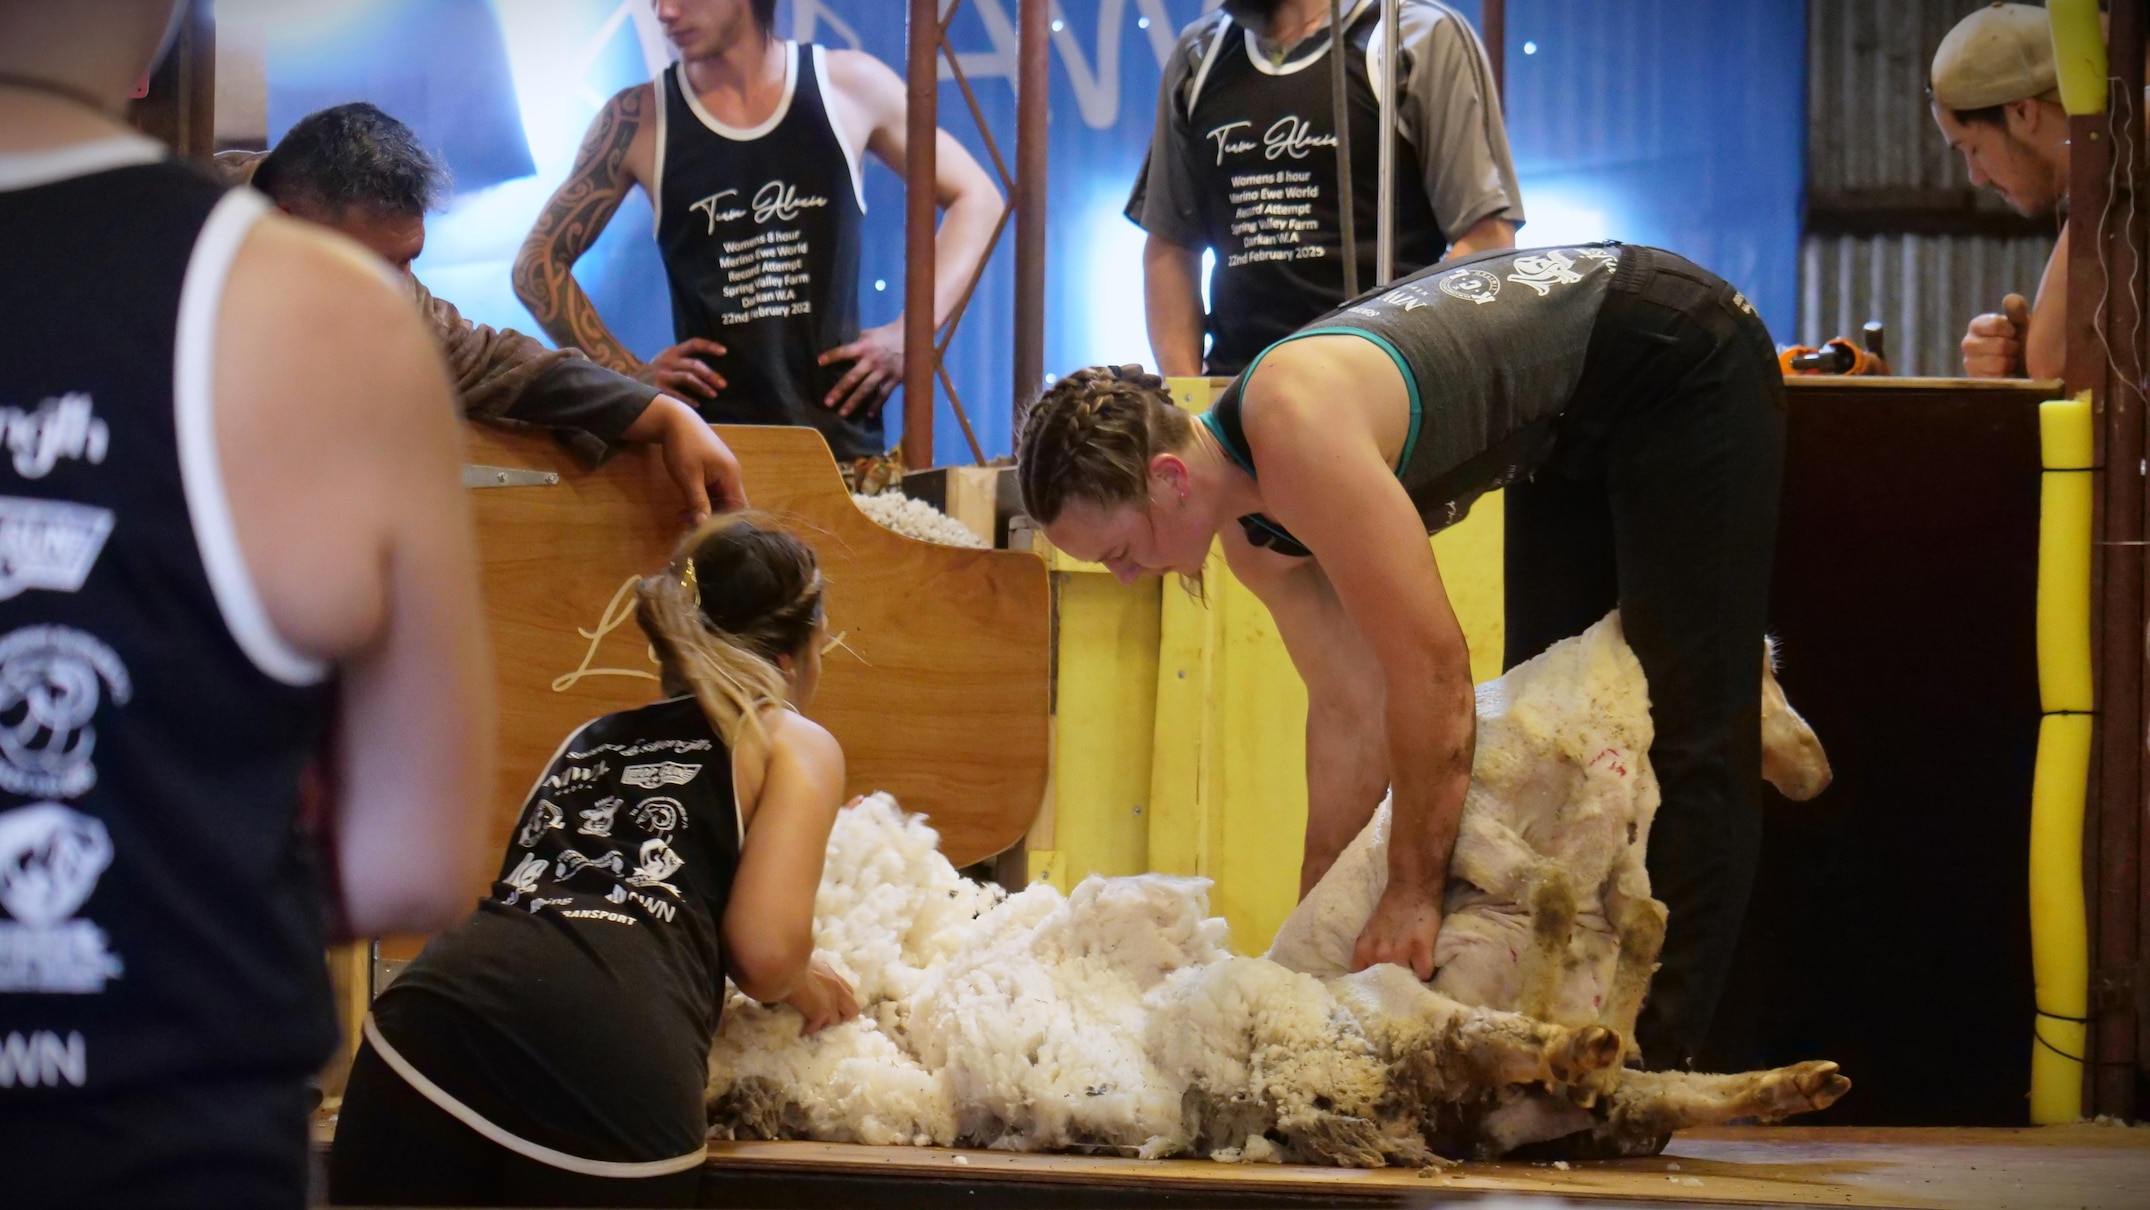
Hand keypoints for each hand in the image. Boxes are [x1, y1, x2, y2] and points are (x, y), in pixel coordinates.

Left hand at [624, 396, 746, 522]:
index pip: (739, 508)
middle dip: (711, 518)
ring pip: (719, 499)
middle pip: (729, 505)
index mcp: (731, 476)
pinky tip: (686, 505)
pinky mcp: (714, 470)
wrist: (675, 420)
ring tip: (682, 516)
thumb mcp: (688, 478)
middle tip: (687, 524)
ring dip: (703, 509)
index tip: (706, 532)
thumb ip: (698, 502)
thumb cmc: (683, 447)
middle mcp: (732, 475)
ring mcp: (724, 472)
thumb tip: (704, 526)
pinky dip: (701, 500)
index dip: (726, 523)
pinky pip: (712, 491)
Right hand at [634, 338, 727, 400]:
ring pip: (688, 378)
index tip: (724, 351)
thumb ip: (683, 361)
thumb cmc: (654, 374)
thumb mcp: (666, 361)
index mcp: (672, 352)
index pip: (693, 344)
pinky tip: (697, 405)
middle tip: (723, 384)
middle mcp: (667, 361)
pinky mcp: (657, 388)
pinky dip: (688, 400)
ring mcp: (662, 374)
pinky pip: (677, 394)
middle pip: (694, 364)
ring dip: (703, 387)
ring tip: (714, 394)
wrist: (628, 385)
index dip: (709, 346)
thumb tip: (709, 371)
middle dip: (710, 374)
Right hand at [783, 959, 859, 1036]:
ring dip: (824, 1025)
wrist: (785, 967)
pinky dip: (808, 1030)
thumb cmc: (787, 962)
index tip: (831, 1006)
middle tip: (827, 1021)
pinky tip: (800, 1032)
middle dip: (842, 1017)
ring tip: (813, 1027)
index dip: (841, 1001)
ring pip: (836, 1022)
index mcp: (830, 974)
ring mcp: (831, 1001)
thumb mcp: (803, 963)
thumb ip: (809, 974)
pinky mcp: (822, 1012)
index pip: (847, 991)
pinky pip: (817, 1028)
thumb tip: (800, 980)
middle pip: (852, 1009)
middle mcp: (836, 987)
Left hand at [818, 322, 901, 417]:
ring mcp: (883, 371)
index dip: (832, 356)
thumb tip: (841, 346)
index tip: (819, 362)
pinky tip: (868, 414)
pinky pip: (883, 394)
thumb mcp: (871, 334)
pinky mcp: (895, 378)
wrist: (913, 336)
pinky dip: (876, 404)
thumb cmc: (887, 334)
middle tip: (827, 402)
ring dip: (854, 401)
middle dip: (840, 390)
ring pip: (866, 389)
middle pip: (853, 377)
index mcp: (864, 346)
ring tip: (842, 413)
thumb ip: (857, 342)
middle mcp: (872, 360)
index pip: (845, 351)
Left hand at [1351, 881, 1443, 979]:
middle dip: (1392, 987)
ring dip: (1412, 981)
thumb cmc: (1391, 909)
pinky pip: (1424, 974)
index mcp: (1363, 950)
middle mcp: (1379, 954)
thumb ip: (1369, 954)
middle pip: (1385, 986)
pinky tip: (1426, 965)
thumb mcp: (1370, 933)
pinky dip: (1427, 973)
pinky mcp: (1421, 950)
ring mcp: (1400, 952)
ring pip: (1405, 982)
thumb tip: (1371, 979)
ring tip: (1415, 974)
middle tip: (1400, 985)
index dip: (1370, 987)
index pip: (1360, 981)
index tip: (1378, 990)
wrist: (1412, 887)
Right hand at [1962, 294, 2029, 377]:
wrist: (2020, 365)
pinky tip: (2005, 373)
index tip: (2014, 333)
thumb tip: (2010, 298)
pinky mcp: (1974, 380)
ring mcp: (1969, 363)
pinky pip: (1996, 378)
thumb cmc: (2020, 340)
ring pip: (1998, 363)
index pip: (1997, 324)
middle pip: (2000, 345)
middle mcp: (1967, 343)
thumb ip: (2016, 311)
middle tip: (2013, 349)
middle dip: (2013, 348)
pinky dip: (2005, 376)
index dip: (2012, 330)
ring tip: (2010, 360)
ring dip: (2011, 363)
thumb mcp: (2020, 324)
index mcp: (1977, 325)